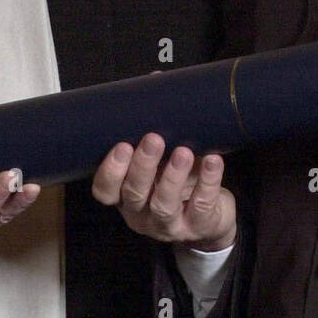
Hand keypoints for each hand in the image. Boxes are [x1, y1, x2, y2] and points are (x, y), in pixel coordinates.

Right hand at [91, 133, 235, 251]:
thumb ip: (153, 141)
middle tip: (154, 139)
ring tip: (184, 152)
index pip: (105, 191)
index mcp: (125, 198)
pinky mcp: (198, 226)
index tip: (122, 145)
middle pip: (134, 194)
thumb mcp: (161, 166)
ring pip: (164, 204)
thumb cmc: (179, 183)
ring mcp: (169, 225)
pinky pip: (202, 204)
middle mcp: (142, 215)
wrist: (212, 220)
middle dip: (143, 166)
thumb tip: (155, 91)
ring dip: (173, 176)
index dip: (110, 171)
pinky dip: (208, 181)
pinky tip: (212, 160)